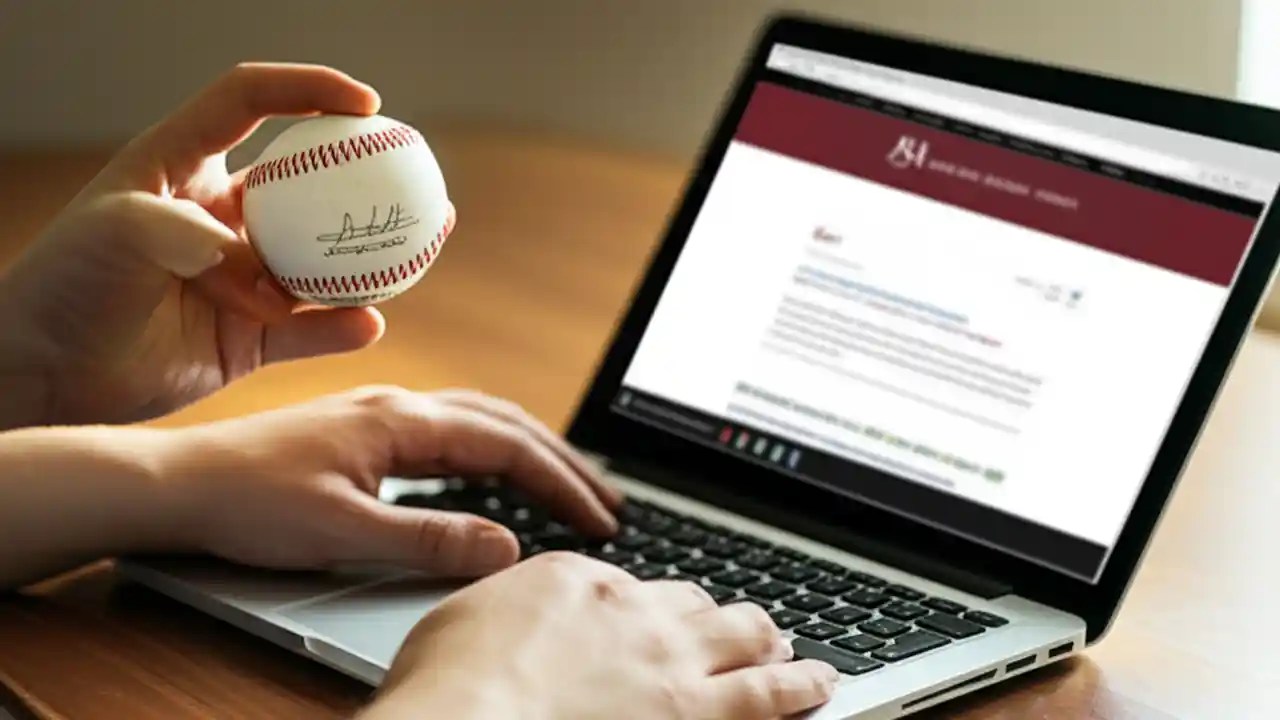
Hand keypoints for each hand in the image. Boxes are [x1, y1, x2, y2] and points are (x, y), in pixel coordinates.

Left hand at [0, 63, 454, 428]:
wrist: (46, 376)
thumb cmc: (65, 286)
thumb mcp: (112, 231)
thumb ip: (181, 228)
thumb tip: (250, 259)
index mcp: (182, 167)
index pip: (251, 104)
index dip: (308, 91)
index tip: (365, 106)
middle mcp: (220, 216)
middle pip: (308, 183)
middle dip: (365, 173)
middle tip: (414, 175)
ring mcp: (241, 278)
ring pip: (322, 260)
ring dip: (373, 253)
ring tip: (423, 243)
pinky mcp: (250, 337)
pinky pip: (309, 330)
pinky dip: (341, 327)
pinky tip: (368, 322)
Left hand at [160, 386, 619, 574]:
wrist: (180, 483)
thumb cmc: (248, 502)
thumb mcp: (343, 532)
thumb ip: (429, 540)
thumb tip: (506, 545)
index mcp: (402, 420)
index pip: (507, 446)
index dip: (561, 483)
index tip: (599, 520)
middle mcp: (401, 406)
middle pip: (507, 424)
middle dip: (564, 462)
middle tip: (608, 502)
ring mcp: (385, 414)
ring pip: (483, 422)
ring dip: (534, 452)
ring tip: (571, 486)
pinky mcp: (368, 431)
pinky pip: (453, 431)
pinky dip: (495, 451)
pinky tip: (497, 474)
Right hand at [363, 553, 838, 719]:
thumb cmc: (445, 692)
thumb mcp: (458, 622)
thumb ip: (505, 611)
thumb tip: (514, 618)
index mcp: (576, 582)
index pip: (629, 588)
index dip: (643, 611)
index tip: (644, 626)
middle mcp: (634, 611)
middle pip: (693, 603)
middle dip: (713, 616)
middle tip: (730, 627)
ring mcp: (672, 661)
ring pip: (744, 633)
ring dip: (768, 639)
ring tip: (788, 646)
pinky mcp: (699, 714)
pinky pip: (772, 694)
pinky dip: (802, 685)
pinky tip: (820, 682)